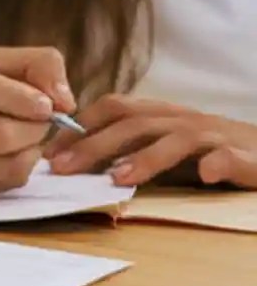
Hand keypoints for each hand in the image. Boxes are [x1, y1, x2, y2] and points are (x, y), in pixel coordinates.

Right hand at [0, 47, 76, 197]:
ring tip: (30, 133)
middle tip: (44, 119)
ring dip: (33, 148)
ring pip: (7, 164)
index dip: (21, 98)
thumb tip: (65, 102)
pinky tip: (14, 151)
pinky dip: (22, 165)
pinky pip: (5, 182)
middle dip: (35, 127)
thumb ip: (37, 64)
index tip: (47, 104)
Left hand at [47, 95, 256, 186]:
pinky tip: (205, 174)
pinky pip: (231, 157)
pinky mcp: (248, 157)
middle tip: (62, 167)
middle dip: (94, 144)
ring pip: (178, 139)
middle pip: (134, 123)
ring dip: (147, 157)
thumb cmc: (209, 151)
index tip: (48, 151)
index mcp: (161, 115)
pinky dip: (218, 163)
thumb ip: (126, 148)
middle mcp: (184, 120)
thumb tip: (73, 161)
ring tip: (118, 177)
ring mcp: (216, 137)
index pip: (113, 108)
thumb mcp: (162, 145)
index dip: (79, 126)